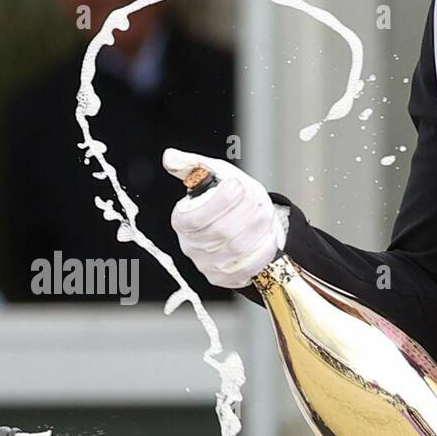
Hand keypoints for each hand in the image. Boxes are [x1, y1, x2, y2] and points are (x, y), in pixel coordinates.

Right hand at [163, 149, 286, 289]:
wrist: (245, 223)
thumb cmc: (228, 198)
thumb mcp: (213, 174)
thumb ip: (192, 165)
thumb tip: (170, 157)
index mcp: (182, 220)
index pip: (195, 217)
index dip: (220, 201)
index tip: (238, 185)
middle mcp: (190, 246)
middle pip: (221, 232)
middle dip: (246, 211)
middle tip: (257, 197)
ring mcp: (207, 265)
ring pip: (239, 248)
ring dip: (258, 227)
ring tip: (264, 212)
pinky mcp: (226, 278)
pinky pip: (250, 266)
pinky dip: (264, 248)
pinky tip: (266, 234)